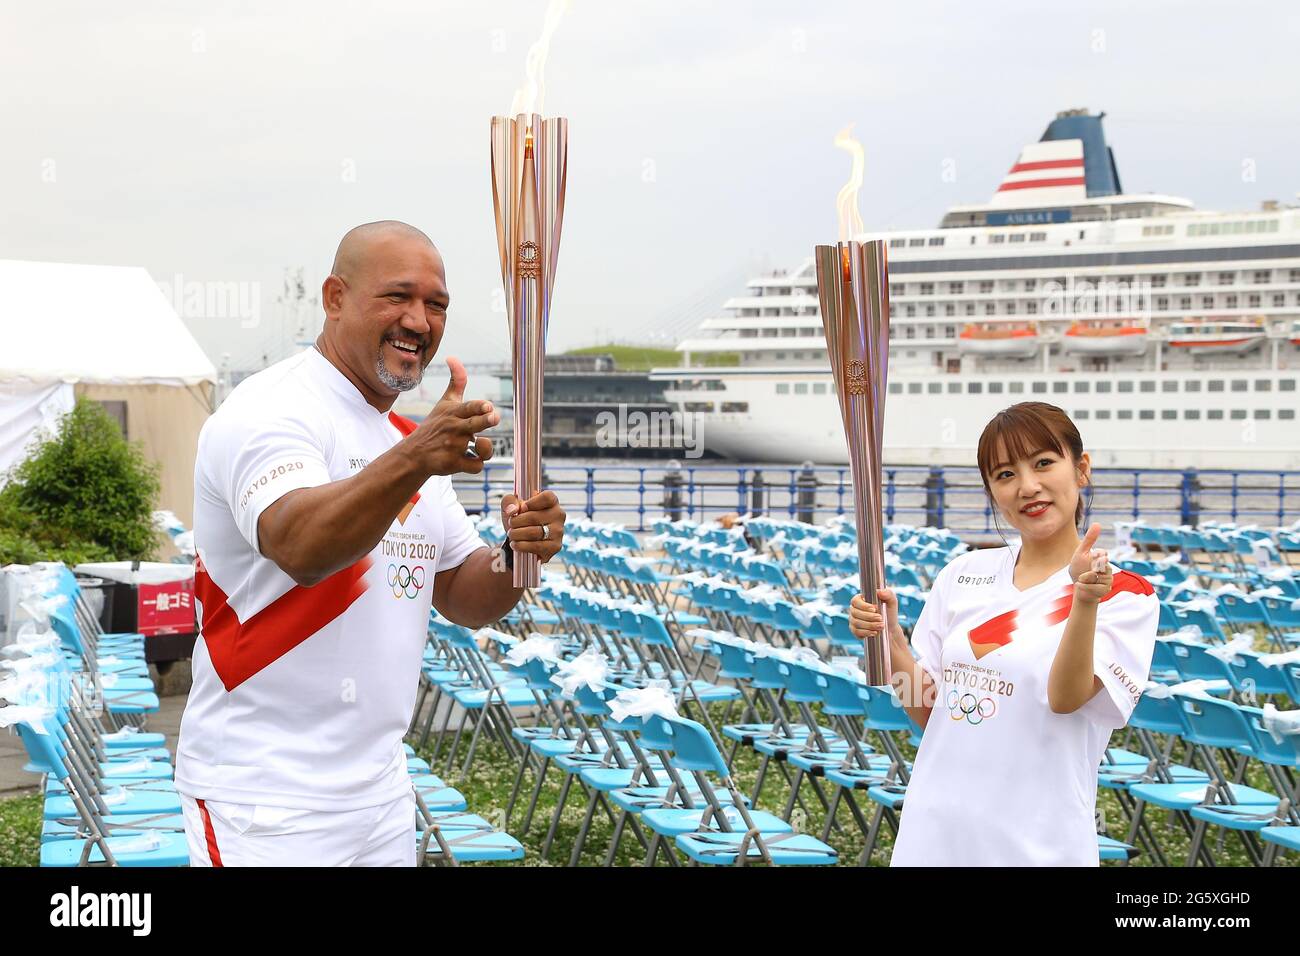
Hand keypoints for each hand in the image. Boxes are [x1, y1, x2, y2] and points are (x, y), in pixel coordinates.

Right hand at [409, 356, 499, 475]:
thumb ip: (456, 382)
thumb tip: (452, 357)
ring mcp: (454, 446)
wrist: (415, 454)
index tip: (487, 406)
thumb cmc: (435, 426)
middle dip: (485, 420)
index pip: (469, 407)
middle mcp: (454, 428)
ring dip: (485, 448)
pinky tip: (469, 459)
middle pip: (475, 424)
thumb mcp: (444, 403)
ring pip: (481, 448)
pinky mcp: (453, 464)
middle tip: (493, 417)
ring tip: (480, 445)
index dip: (479, 406)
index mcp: (454, 413)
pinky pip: (476, 466)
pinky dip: (476, 464)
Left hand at [501, 489, 565, 563]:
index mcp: (552, 501)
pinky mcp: (555, 546)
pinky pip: (535, 546)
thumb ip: (509, 501)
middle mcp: (559, 515)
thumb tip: (512, 510)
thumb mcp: (511, 505)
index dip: (531, 503)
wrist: (521, 538)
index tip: (521, 509)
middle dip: (516, 522)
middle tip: (510, 524)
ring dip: (516, 534)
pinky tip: (515, 544)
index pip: (546, 497)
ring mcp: (558, 531)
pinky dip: (521, 546)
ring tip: (511, 534)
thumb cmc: (519, 518)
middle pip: (533, 517)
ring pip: (533, 533)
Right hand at [849, 588, 904, 644]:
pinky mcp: (854, 631)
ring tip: (881, 626)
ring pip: (856, 623)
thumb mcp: (892, 601)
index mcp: (860, 599)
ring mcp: (853, 620)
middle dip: (869, 617)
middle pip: (855, 612)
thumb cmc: (889, 612)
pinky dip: (866, 633)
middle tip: (881, 618)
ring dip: (870, 625)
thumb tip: (879, 592)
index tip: (874, 609)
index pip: (855, 601)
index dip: (863, 605)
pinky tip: (875, 632)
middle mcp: (854, 609)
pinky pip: (856, 632)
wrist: (890, 628)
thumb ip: (888, 594)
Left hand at [1069, 522, 1112, 604]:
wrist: (1078, 587)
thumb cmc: (1079, 568)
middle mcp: (1107, 568)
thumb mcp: (1081, 552)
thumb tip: (1098, 523)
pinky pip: (1096, 587)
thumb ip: (1089, 540)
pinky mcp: (1105, 589)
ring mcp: (1108, 579)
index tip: (1095, 554)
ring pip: (1099, 577)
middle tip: (1089, 569)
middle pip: (1103, 565)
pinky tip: (1081, 585)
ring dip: (1086, 578)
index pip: (1102, 554)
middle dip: (1092, 567)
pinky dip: (1085, 587)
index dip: (1097, 555)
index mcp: (1101, 558)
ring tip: (1081, 578)